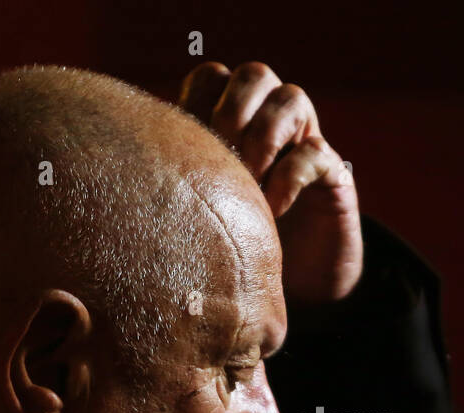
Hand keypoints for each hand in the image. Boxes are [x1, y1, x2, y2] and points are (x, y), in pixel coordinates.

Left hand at [179, 61, 363, 305]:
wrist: (297, 287)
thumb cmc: (238, 248)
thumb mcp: (202, 211)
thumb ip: (179, 182)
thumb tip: (130, 170)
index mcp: (233, 122)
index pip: (212, 77)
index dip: (200, 99)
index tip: (189, 145)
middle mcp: (270, 122)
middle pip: (255, 74)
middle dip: (234, 111)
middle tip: (222, 158)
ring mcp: (305, 143)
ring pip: (292, 98)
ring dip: (264, 136)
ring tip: (249, 182)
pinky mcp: (333, 174)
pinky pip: (314, 152)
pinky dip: (289, 177)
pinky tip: (272, 210)